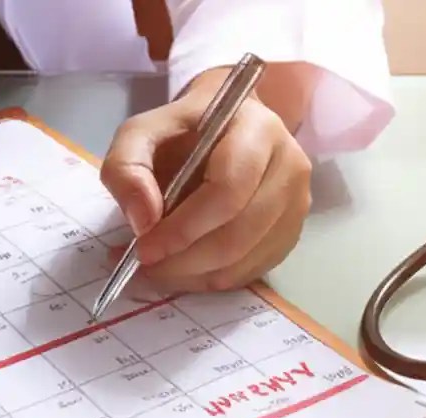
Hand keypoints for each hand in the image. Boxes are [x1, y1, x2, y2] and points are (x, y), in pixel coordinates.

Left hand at [99, 67, 312, 292]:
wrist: (223, 130)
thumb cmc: (182, 131)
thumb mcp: (141, 133)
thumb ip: (128, 167)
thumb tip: (143, 221)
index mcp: (257, 129)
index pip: (228, 191)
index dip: (184, 228)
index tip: (144, 248)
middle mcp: (290, 166)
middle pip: (240, 233)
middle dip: (186, 260)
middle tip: (147, 265)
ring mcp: (297, 203)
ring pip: (246, 259)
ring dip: (195, 275)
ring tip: (159, 268)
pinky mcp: (291, 233)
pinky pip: (252, 271)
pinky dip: (212, 280)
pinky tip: (185, 269)